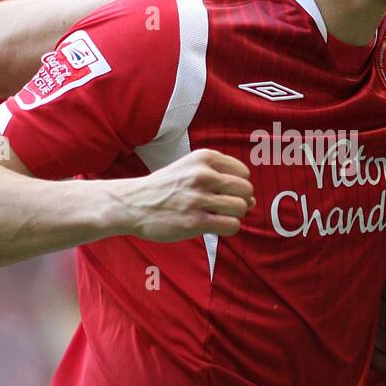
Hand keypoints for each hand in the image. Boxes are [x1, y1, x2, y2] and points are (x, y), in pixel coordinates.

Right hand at [115, 149, 254, 241]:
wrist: (132, 204)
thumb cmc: (165, 188)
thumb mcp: (190, 168)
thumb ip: (221, 178)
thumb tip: (253, 201)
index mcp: (204, 158)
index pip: (243, 172)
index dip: (238, 186)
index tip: (223, 193)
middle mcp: (203, 174)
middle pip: (246, 190)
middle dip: (239, 201)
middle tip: (221, 207)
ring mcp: (199, 198)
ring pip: (241, 208)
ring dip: (233, 215)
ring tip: (216, 216)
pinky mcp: (195, 221)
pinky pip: (232, 225)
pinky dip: (228, 228)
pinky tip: (214, 226)